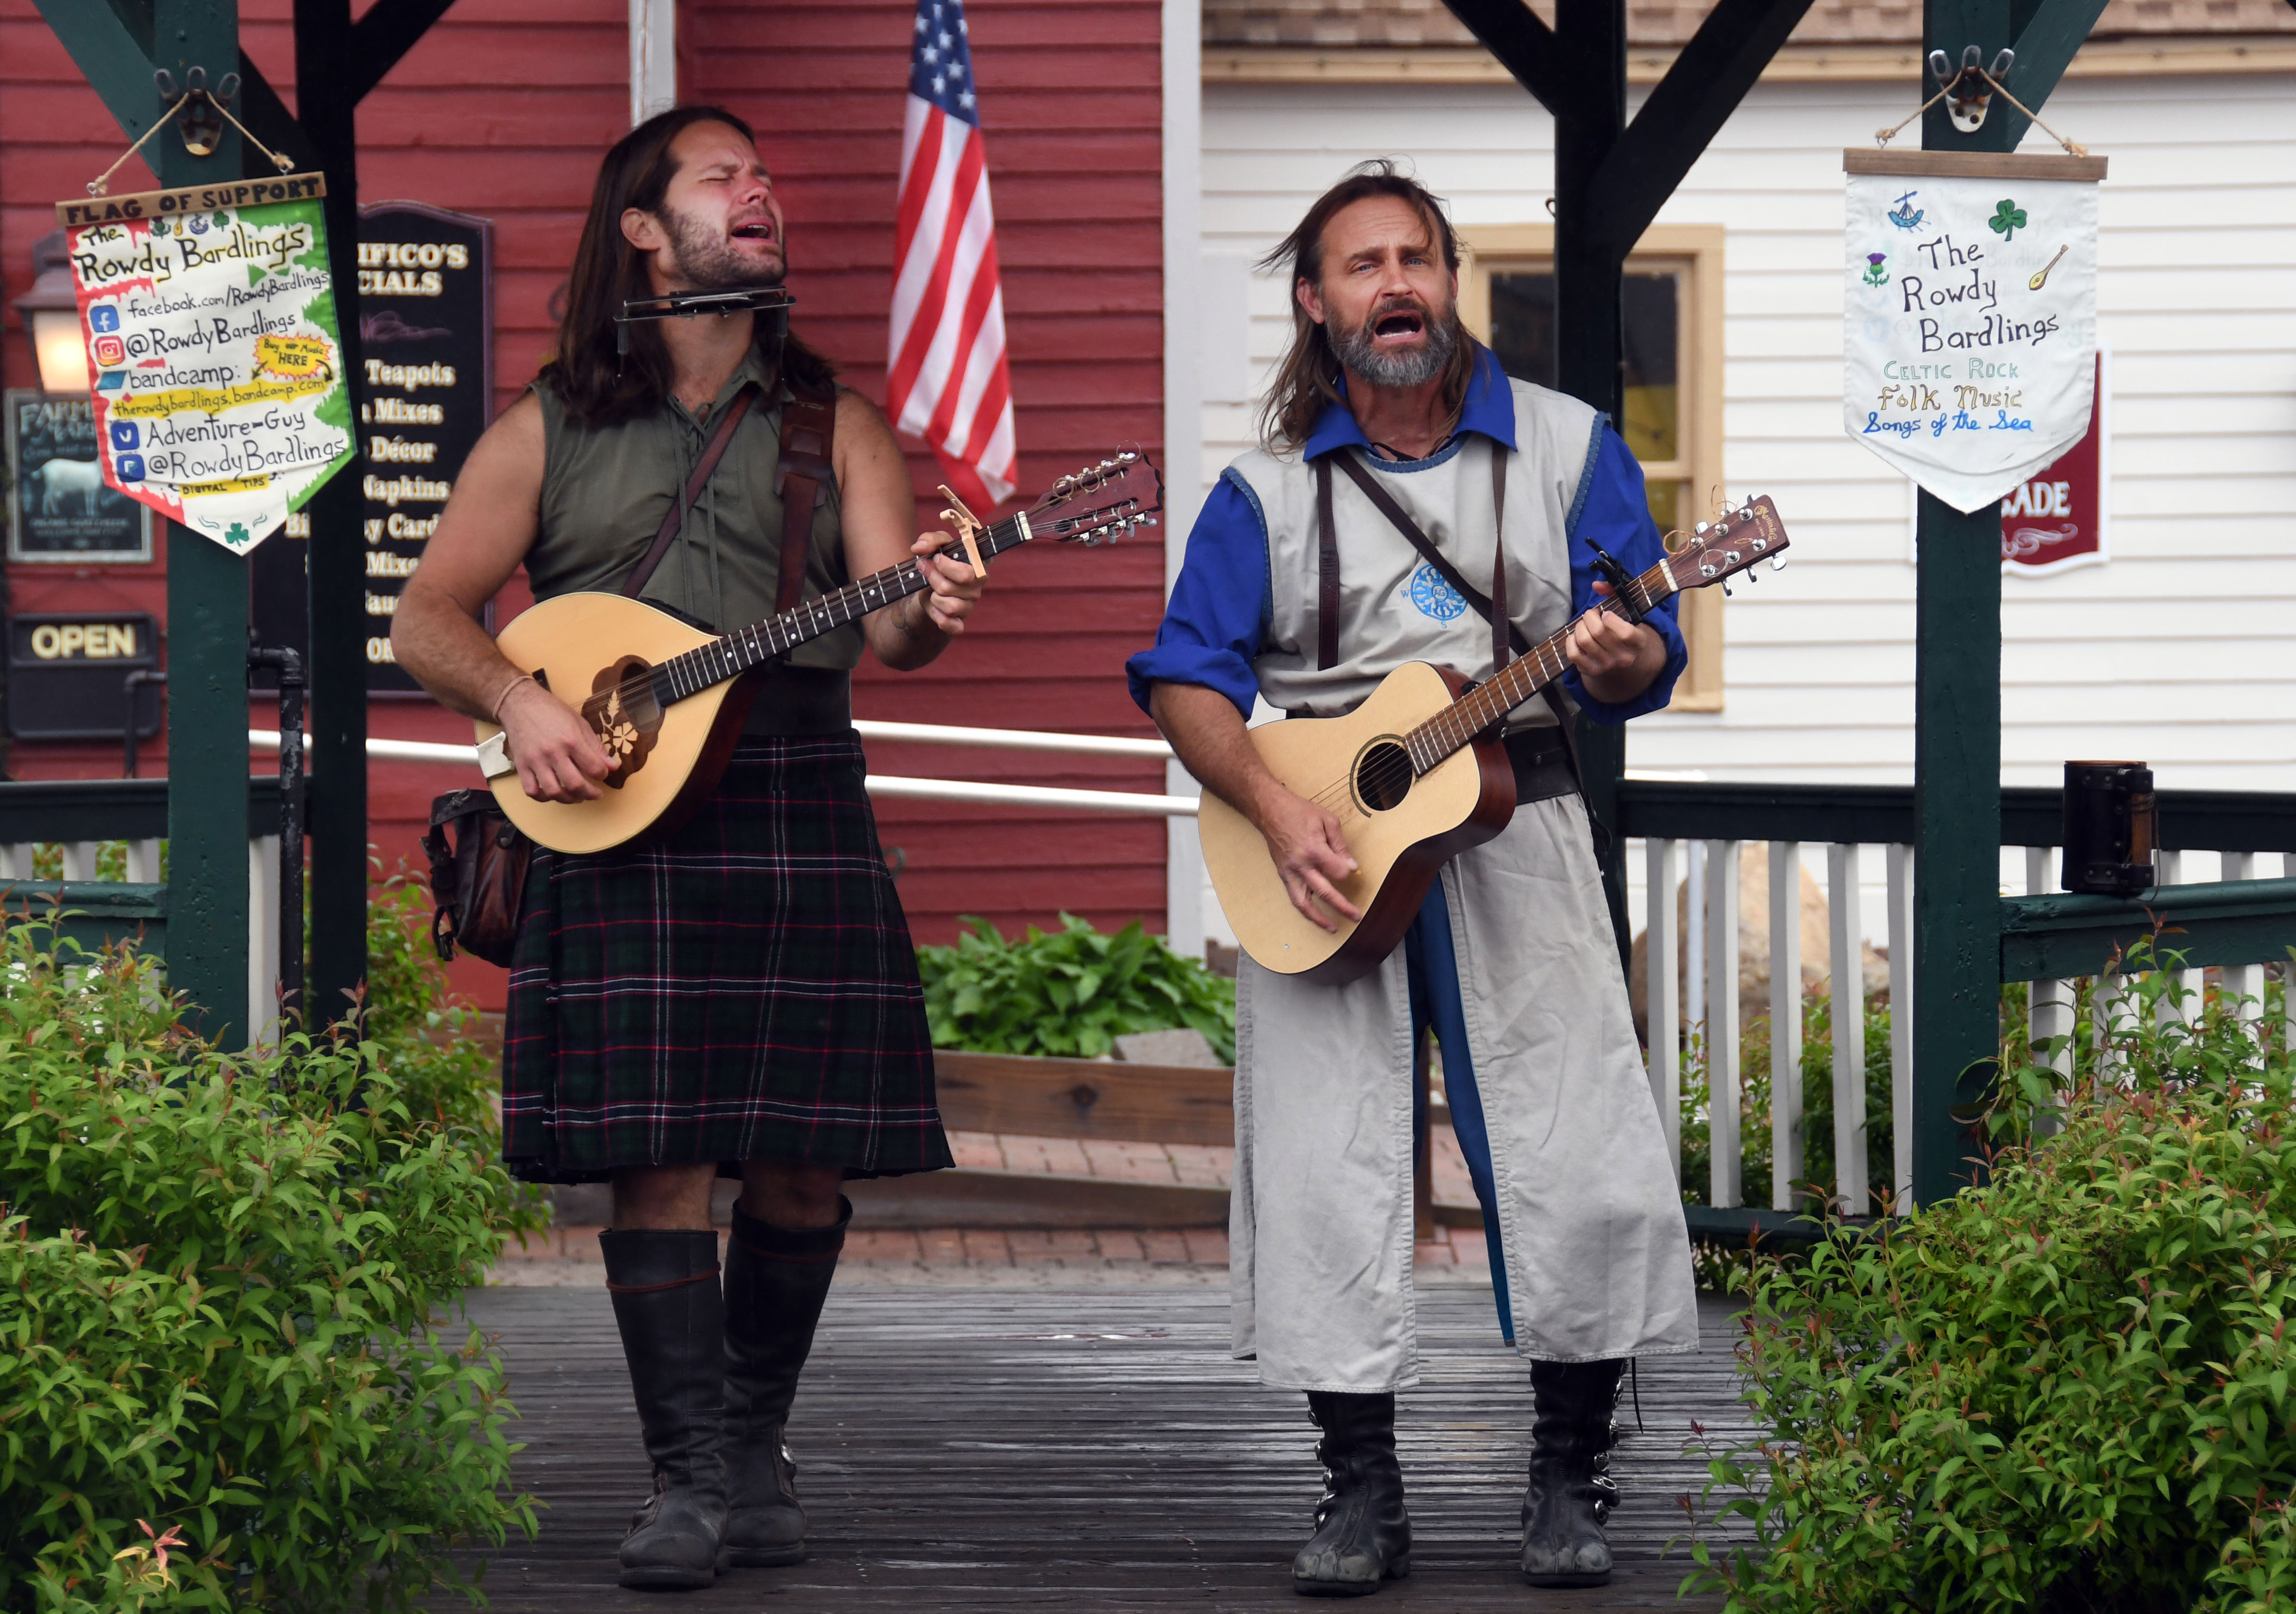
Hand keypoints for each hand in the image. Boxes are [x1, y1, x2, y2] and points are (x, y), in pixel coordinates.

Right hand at [500, 677, 612, 802]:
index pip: (594, 768)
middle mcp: (553, 752)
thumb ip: (596, 746)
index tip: (603, 773)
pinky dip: (543, 797)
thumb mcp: (579, 723)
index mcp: (571, 740)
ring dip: (569, 799)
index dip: (603, 774)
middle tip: (595, 794)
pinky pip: (531, 790)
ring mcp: (535, 760)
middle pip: (574, 784)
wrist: (519, 703)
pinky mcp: (521, 765)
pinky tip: (553, 794)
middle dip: (590, 794)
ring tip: (577, 797)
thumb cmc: (551, 711)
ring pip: (553, 792)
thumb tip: (613, 766)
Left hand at [908, 530, 986, 636]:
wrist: (928, 587)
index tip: (936, 558)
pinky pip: (954, 627)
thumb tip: (918, 548)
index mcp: (977, 565)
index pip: (969, 571)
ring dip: (934, 598)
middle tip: (925, 569)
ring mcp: (970, 605)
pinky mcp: (960, 622)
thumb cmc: (937, 562)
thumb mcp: (934, 545)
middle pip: (953, 587)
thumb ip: (929, 540)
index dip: (948, 566)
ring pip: (951, 606)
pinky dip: (940, 619)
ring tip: (931, 591)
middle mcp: (978, 585)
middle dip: (933, 578)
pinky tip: (934, 609)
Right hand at [1251, 784, 1361, 932]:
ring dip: (1319, 918)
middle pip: (1325, 893)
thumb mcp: (1327, 821)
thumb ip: (1341, 846)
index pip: (1338, 872)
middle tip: (1356, 916)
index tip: (1352, 869)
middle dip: (1342, 907)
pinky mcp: (1283, 875)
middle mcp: (1300, 865)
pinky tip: (1315, 914)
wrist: (1269, 810)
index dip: (1348, 872)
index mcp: (1313, 849)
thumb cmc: (1299, 812)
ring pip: (1304, 903)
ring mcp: (1289, 872)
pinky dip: (1305, 909)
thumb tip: (1352, 867)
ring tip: (1332, 927)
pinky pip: (1294, 897)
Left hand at [1564, 581, 1663, 702]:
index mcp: (1638, 643)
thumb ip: (1615, 594)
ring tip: (1584, 624)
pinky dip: (1571, 640)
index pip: (1625, 633)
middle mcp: (1624, 657)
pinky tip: (1577, 636)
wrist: (1623, 665)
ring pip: (1584, 640)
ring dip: (1580, 626)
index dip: (1611, 619)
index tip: (1606, 613)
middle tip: (1591, 614)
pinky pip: (1573, 653)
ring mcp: (1607, 666)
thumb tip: (1596, 585)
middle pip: (1598, 632)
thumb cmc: (1623, 632)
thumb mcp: (1628, 615)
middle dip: (1590, 616)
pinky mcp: (1590, 671)